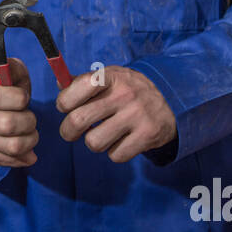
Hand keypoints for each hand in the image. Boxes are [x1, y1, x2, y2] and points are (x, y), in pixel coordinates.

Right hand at [0, 57, 38, 167]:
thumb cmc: (4, 88)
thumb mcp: (9, 72)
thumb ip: (14, 68)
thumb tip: (15, 76)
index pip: (4, 98)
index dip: (20, 98)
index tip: (22, 97)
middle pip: (9, 125)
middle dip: (29, 121)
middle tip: (30, 118)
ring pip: (14, 146)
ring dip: (31, 139)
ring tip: (30, 132)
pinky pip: (12, 161)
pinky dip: (26, 155)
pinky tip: (26, 146)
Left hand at [56, 66, 176, 162]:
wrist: (172, 99)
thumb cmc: (129, 89)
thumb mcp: (110, 77)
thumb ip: (83, 82)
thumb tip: (59, 82)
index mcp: (110, 77)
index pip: (74, 90)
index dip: (63, 103)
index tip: (67, 108)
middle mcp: (124, 94)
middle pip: (78, 121)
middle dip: (68, 131)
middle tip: (71, 131)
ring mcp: (137, 115)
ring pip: (94, 142)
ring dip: (93, 142)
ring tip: (102, 135)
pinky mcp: (148, 135)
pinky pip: (115, 155)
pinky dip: (115, 152)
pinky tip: (122, 141)